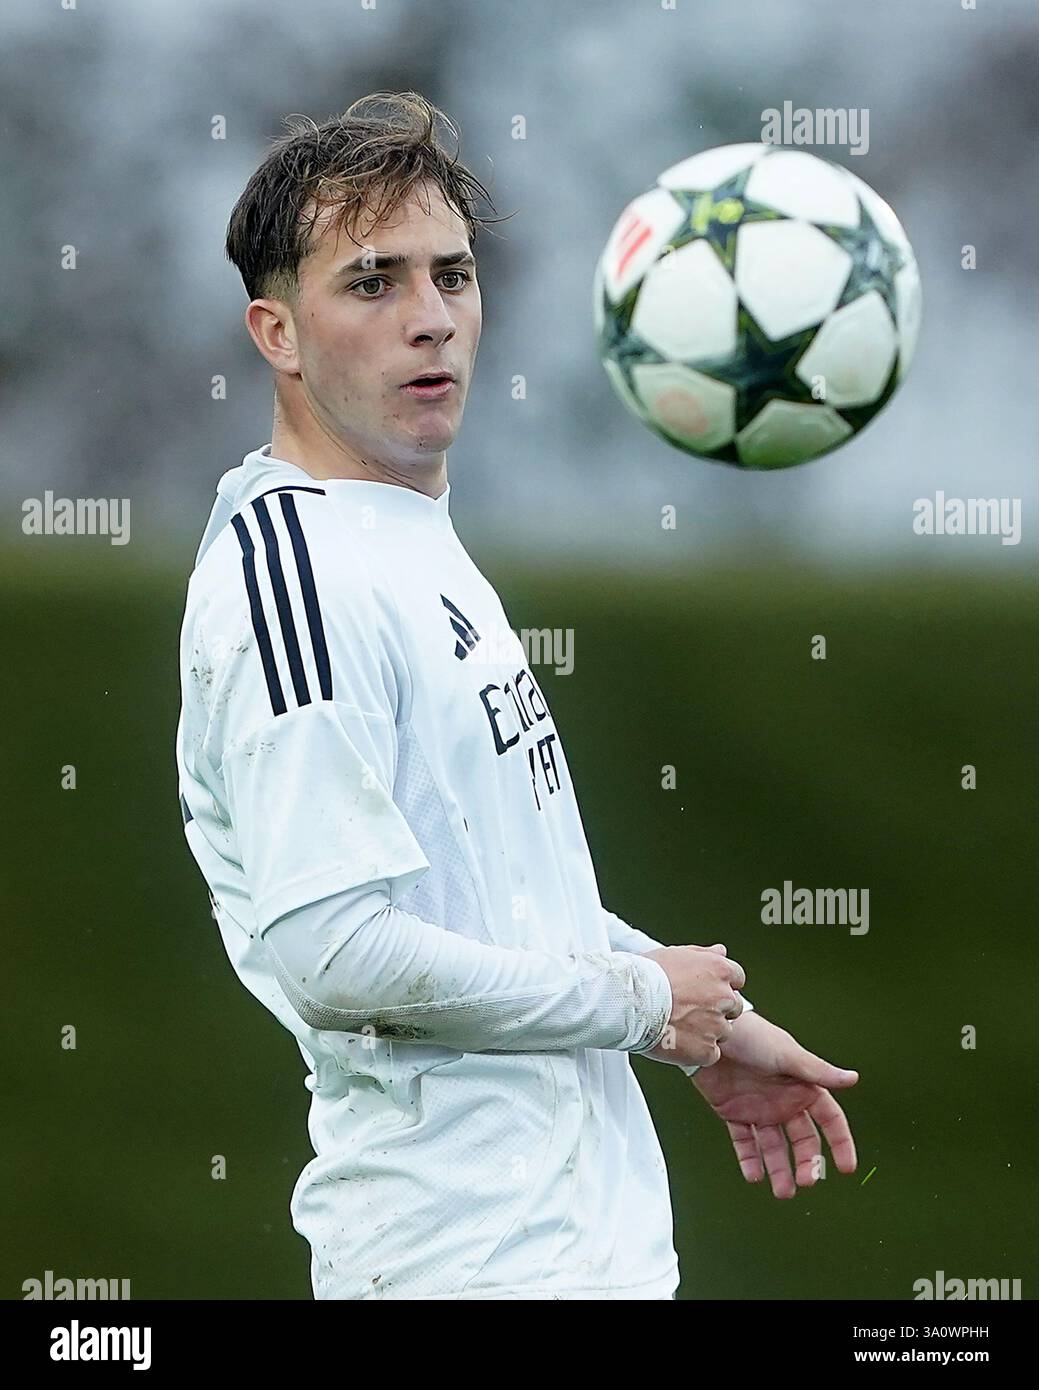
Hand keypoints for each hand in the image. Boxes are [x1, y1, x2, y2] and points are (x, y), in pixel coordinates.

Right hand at [642, 943, 746, 1067]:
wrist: (630, 1002)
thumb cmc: (647, 976)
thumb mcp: (676, 954)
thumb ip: (703, 954)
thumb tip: (721, 952)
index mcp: (719, 971)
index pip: (737, 979)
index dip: (721, 986)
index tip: (707, 991)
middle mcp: (723, 997)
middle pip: (733, 1007)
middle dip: (717, 1009)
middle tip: (691, 1010)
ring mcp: (717, 1025)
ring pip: (723, 1032)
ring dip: (707, 1031)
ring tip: (680, 1026)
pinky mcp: (706, 1049)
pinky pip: (711, 1054)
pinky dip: (698, 1051)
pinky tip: (679, 1041)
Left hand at [690, 1012, 858, 1198]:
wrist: (710, 1032)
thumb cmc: (751, 1035)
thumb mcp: (787, 1054)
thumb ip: (818, 1071)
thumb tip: (852, 1078)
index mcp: (802, 1086)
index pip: (829, 1119)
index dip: (839, 1142)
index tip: (846, 1168)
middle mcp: (783, 1100)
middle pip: (803, 1140)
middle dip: (807, 1163)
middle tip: (805, 1182)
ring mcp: (759, 1108)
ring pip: (774, 1147)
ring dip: (779, 1169)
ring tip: (781, 1191)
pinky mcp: (734, 1112)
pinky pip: (745, 1142)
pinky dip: (749, 1160)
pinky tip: (754, 1175)